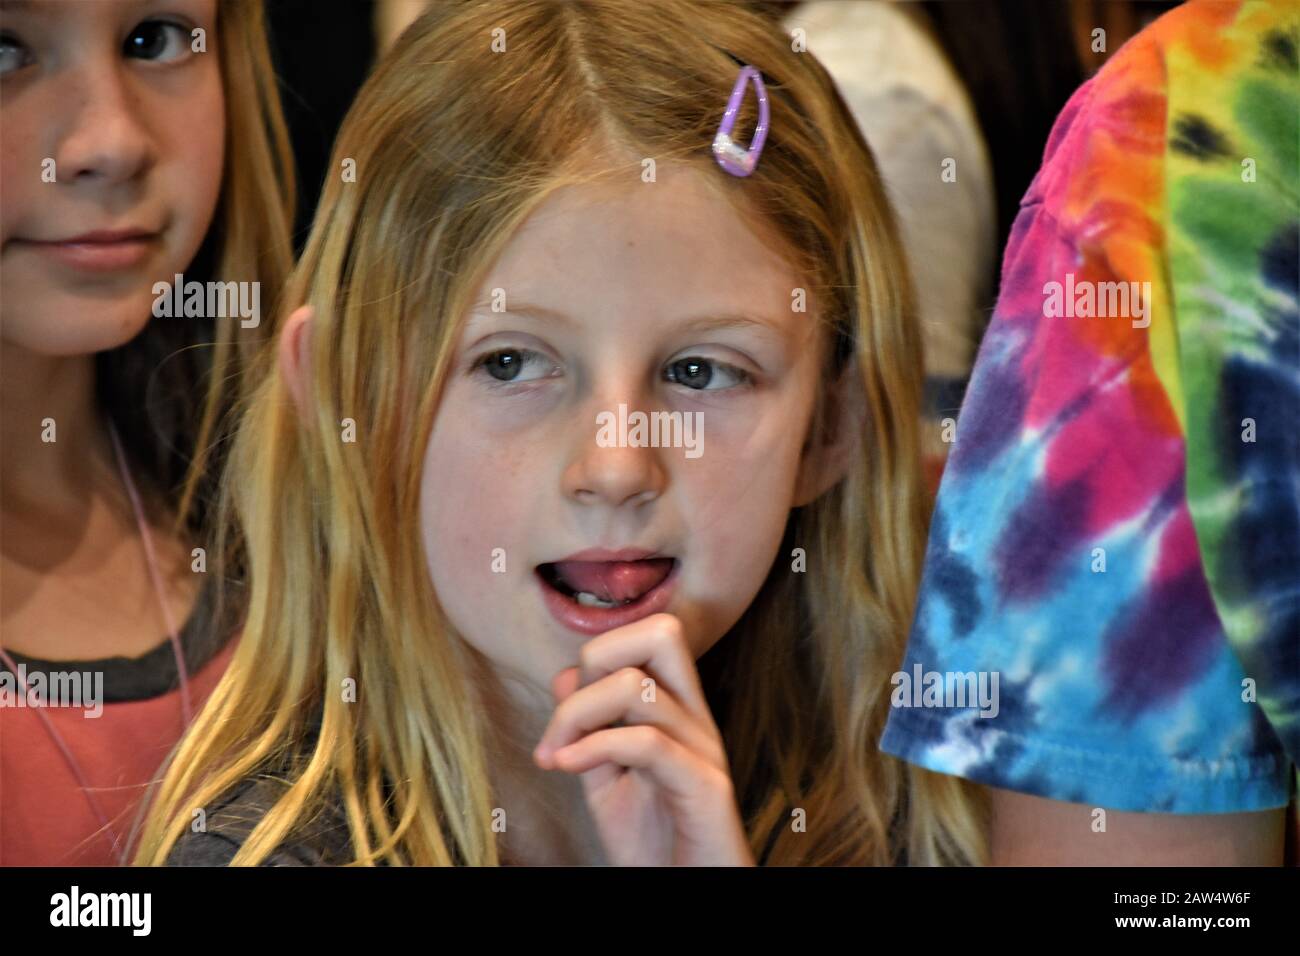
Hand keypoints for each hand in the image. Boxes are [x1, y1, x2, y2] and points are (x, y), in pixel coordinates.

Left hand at [533, 613, 754, 865]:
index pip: (653, 634)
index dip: (601, 653)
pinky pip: (645, 742)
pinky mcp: (705, 787)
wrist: (690, 893)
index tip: (567, 711)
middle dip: (598, 659)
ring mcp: (704, 750)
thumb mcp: (606, 779)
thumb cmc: (653, 844)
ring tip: (554, 755)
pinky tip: (567, 767)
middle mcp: (697, 720)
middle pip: (661, 633)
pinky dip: (593, 747)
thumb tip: (563, 675)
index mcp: (678, 711)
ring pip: (635, 687)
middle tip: (567, 719)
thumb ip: (590, 728)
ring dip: (575, 715)